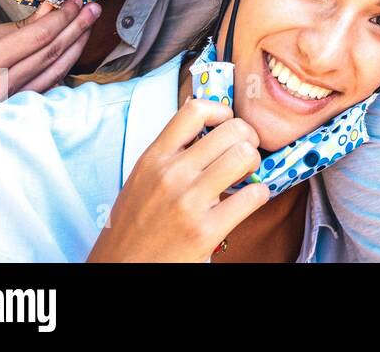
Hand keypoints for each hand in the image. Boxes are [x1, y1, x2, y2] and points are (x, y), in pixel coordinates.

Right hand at [0, 0, 97, 124]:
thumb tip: (52, 8)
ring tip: (89, 25)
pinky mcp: (16, 110)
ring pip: (56, 71)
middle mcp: (1, 85)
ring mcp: (10, 101)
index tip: (78, 2)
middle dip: (77, 28)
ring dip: (77, 46)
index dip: (63, 17)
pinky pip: (48, 85)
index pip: (38, 37)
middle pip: (51, 53)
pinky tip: (74, 50)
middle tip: (94, 9)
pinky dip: (64, 66)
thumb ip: (20, 26)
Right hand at [88, 98, 269, 261]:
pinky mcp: (205, 232)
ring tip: (244, 177)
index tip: (226, 126)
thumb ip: (171, 151)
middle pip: (232, 130)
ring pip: (245, 156)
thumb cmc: (135, 226)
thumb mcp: (143, 178)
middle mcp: (170, 175)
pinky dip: (259, 195)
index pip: (195, 109)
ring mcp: (188, 202)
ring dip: (254, 165)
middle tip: (243, 155)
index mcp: (153, 158)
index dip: (221, 111)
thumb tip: (205, 119)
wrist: (121, 270)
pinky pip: (253, 196)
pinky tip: (248, 201)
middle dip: (247, 139)